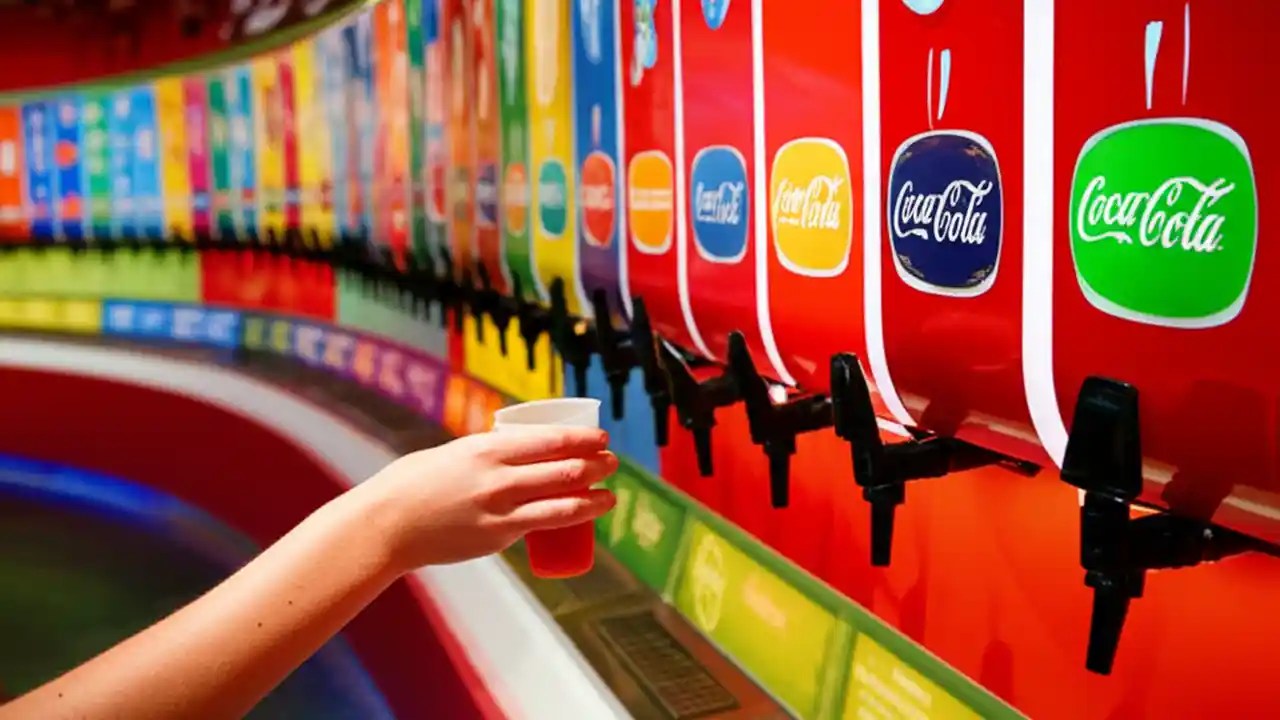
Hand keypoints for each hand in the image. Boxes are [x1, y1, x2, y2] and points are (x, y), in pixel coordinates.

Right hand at [350, 427, 618, 572]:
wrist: (388, 524)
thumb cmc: (416, 483)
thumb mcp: (455, 453)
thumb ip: (487, 454)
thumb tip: (516, 452)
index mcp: (488, 449)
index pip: (552, 440)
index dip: (584, 439)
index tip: (602, 437)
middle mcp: (499, 478)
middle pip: (566, 470)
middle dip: (598, 465)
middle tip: (612, 463)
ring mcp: (501, 511)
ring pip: (563, 504)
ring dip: (595, 498)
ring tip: (610, 496)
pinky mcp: (498, 538)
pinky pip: (543, 526)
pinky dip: (570, 519)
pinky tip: (585, 516)